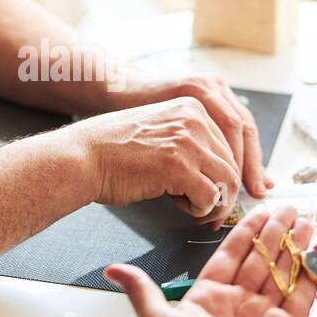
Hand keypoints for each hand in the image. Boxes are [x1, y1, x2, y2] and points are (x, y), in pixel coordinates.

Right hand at [69, 97, 242, 220]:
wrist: (83, 156)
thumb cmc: (114, 151)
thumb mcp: (160, 131)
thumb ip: (189, 141)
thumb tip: (218, 170)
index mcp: (193, 107)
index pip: (231, 142)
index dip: (227, 172)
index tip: (219, 190)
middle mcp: (195, 119)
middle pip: (233, 163)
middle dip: (223, 190)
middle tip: (206, 207)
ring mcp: (188, 141)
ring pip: (228, 181)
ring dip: (214, 201)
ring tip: (194, 208)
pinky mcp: (179, 167)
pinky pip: (211, 197)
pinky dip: (201, 209)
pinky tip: (180, 205)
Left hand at [105, 202, 315, 316]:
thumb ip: (142, 289)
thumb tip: (113, 270)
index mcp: (206, 301)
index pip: (228, 256)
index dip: (244, 232)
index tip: (258, 211)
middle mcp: (235, 308)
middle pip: (257, 261)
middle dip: (273, 233)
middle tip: (287, 208)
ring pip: (280, 274)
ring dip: (292, 247)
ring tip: (304, 221)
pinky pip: (299, 297)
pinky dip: (308, 275)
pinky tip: (314, 254)